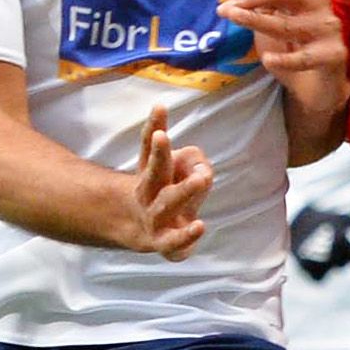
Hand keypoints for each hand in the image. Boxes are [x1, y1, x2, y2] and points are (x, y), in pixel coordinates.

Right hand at [120, 105, 212, 259]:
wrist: (147, 232)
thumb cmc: (170, 193)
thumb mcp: (181, 172)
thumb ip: (193, 162)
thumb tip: (202, 171)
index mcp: (151, 170)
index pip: (149, 145)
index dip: (154, 126)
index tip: (160, 106)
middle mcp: (148, 192)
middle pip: (153, 171)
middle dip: (158, 154)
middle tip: (162, 137)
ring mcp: (154, 217)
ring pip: (166, 204)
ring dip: (184, 190)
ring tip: (202, 178)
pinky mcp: (163, 242)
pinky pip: (173, 241)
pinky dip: (186, 235)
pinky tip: (200, 226)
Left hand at [218, 0, 347, 113]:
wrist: (318, 83)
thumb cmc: (292, 47)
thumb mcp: (271, 20)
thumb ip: (254, 7)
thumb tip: (226, 5)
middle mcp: (317, 0)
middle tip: (225, 9)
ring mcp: (327, 26)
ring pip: (287, 24)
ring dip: (257, 21)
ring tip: (235, 20)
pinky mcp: (334, 53)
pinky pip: (305, 57)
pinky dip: (285, 59)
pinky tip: (268, 60)